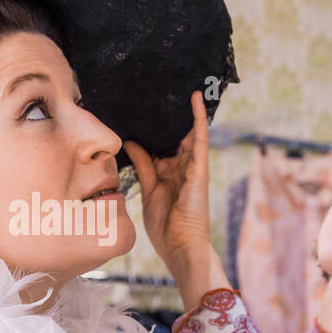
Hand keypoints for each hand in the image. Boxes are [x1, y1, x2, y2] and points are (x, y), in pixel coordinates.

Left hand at [124, 90, 228, 308]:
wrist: (180, 247)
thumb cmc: (165, 226)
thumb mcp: (148, 190)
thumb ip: (143, 165)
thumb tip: (131, 143)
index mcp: (168, 175)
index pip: (161, 147)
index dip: (154, 130)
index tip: (143, 110)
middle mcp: (181, 168)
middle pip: (176, 138)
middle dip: (171, 118)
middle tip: (163, 91)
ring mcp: (192, 168)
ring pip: (189, 134)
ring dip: (188, 112)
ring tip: (186, 85)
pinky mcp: (199, 170)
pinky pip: (200, 140)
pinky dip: (198, 120)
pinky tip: (196, 100)